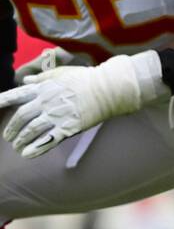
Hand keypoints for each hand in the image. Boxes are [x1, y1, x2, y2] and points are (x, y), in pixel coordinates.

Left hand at [0, 52, 164, 158]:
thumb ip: (40, 79)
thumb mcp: (59, 74)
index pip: (15, 96)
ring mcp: (57, 115)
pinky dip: (37, 149)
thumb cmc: (85, 78)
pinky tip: (28, 155)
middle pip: (21, 117)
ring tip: (17, 148)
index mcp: (42, 88)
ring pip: (32, 130)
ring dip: (21, 140)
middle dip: (12, 128)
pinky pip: (49, 140)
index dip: (1, 102)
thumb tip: (24, 79)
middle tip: (8, 137)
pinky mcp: (69, 127)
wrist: (109, 88)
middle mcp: (46, 102)